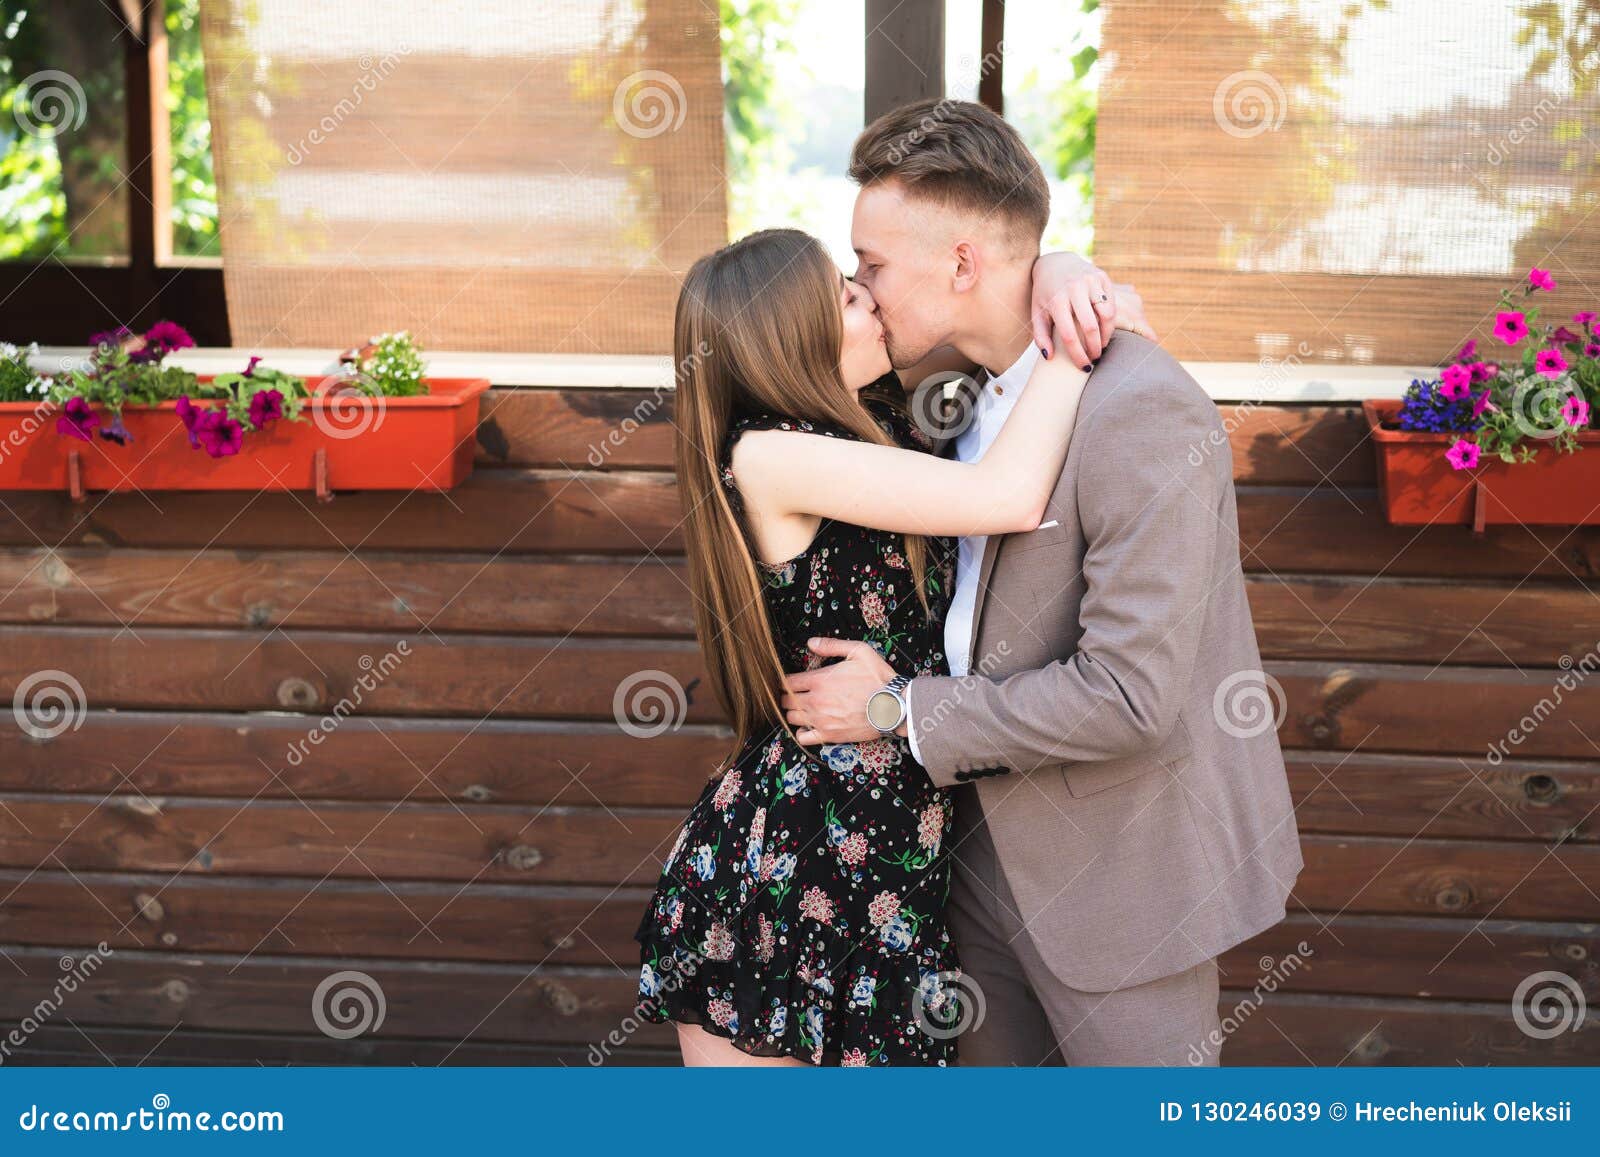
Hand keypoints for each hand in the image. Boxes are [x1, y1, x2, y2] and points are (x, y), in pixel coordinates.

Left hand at [780, 637, 897, 745]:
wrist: (894, 706)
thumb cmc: (878, 679)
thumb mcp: (859, 651)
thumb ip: (832, 645)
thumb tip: (811, 642)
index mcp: (819, 680)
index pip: (787, 682)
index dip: (786, 681)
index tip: (792, 681)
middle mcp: (816, 701)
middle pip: (786, 701)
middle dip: (788, 697)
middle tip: (796, 695)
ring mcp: (821, 720)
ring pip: (791, 718)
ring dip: (793, 713)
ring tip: (802, 709)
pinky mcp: (829, 735)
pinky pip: (803, 737)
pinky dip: (801, 732)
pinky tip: (808, 726)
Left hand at [1030, 253, 1158, 366]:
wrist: (1054, 263)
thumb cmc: (1045, 295)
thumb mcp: (1037, 314)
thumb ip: (1041, 337)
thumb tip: (1049, 357)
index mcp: (1056, 301)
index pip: (1069, 336)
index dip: (1078, 355)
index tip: (1084, 367)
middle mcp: (1074, 289)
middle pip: (1090, 328)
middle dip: (1095, 348)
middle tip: (1095, 358)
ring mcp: (1090, 281)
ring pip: (1107, 315)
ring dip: (1107, 335)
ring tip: (1101, 345)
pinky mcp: (1102, 276)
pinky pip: (1112, 304)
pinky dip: (1111, 320)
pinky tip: (1105, 329)